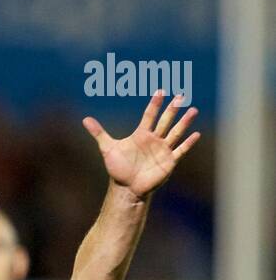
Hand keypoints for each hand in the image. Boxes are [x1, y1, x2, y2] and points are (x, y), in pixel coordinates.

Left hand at [83, 91, 199, 200]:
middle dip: (173, 109)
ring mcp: (162, 150)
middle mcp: (154, 140)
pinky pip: (180, 151)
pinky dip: (188, 143)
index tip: (160, 91)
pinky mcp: (168, 162)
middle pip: (165, 120)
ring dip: (184, 122)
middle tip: (181, 95)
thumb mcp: (107, 148)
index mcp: (142, 134)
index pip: (150, 115)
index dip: (155, 104)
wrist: (126, 188)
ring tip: (193, 110)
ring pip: (176, 132)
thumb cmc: (118, 169)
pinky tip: (196, 134)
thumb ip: (98, 133)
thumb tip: (85, 119)